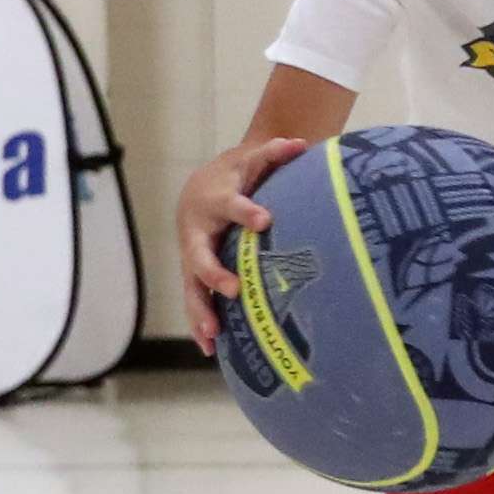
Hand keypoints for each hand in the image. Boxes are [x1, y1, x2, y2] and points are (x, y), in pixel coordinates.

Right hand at [174, 135, 311, 346]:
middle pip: (199, 254)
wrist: (203, 186)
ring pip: (191, 285)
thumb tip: (302, 143)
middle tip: (233, 289)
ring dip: (201, 309)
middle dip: (214, 272)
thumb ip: (275, 152)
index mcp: (215, 200)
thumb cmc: (237, 175)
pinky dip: (199, 323)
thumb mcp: (254, 160)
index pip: (231, 204)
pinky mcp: (193, 274)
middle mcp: (197, 231)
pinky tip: (210, 350)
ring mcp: (191, 255)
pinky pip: (195, 299)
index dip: (246, 211)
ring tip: (213, 335)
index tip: (265, 220)